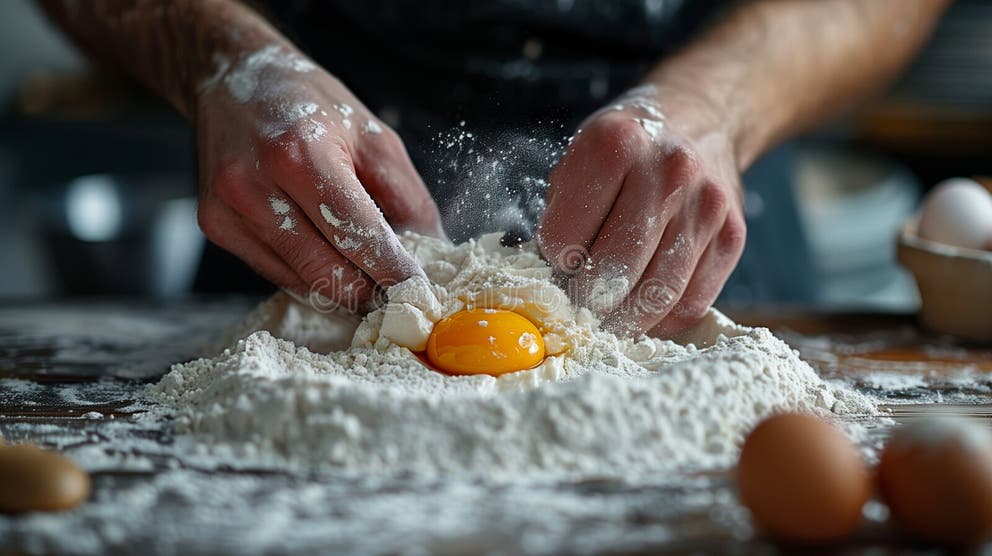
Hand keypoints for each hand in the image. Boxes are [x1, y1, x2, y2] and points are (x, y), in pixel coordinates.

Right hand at [194, 45, 443, 311]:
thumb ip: (407, 195)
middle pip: (326, 269)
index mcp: (300, 154)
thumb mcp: (372, 135)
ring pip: (300, 280)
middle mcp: (255, 186)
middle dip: (368, 293)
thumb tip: (434, 247)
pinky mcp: (216, 226)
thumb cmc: (308, 102)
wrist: (232, 77)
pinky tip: (331, 267)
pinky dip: (309, 278)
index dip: (393, 270)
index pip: (357, 234)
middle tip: (399, 301)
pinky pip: (275, 273)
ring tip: (371, 287)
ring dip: (341, 292)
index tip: (419, 291)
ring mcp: (228, 210)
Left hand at [538, 86, 745, 337]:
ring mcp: (706, 205)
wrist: (698, 120)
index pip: (566, 235)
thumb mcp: (581, 156)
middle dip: (587, 303)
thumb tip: (554, 282)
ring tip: (604, 322)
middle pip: (615, 270)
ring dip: (624, 320)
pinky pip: (692, 302)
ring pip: (657, 294)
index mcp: (616, 144)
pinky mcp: (732, 236)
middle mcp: (669, 171)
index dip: (554, 260)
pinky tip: (642, 311)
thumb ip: (563, 211)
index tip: (557, 263)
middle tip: (575, 313)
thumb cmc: (627, 148)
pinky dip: (661, 320)